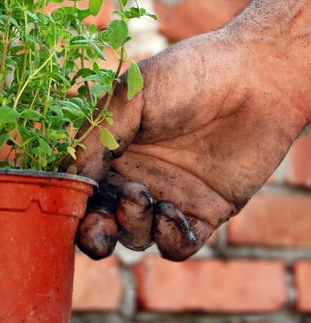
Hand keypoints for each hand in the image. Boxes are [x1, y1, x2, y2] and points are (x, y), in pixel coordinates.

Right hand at [71, 10, 308, 260]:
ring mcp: (168, 197)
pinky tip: (171, 212)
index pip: (79, 187)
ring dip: (132, 226)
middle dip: (93, 233)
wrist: (255, 78)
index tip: (67, 205)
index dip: (69, 203)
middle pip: (101, 222)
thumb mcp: (128, 97)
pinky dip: (169, 239)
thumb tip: (69, 181)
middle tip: (98, 229)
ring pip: (135, 236)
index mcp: (109, 149)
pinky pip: (177, 246)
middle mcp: (134, 177)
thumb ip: (96, 139)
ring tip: (143, 196)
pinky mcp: (205, 214)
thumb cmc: (187, 76)